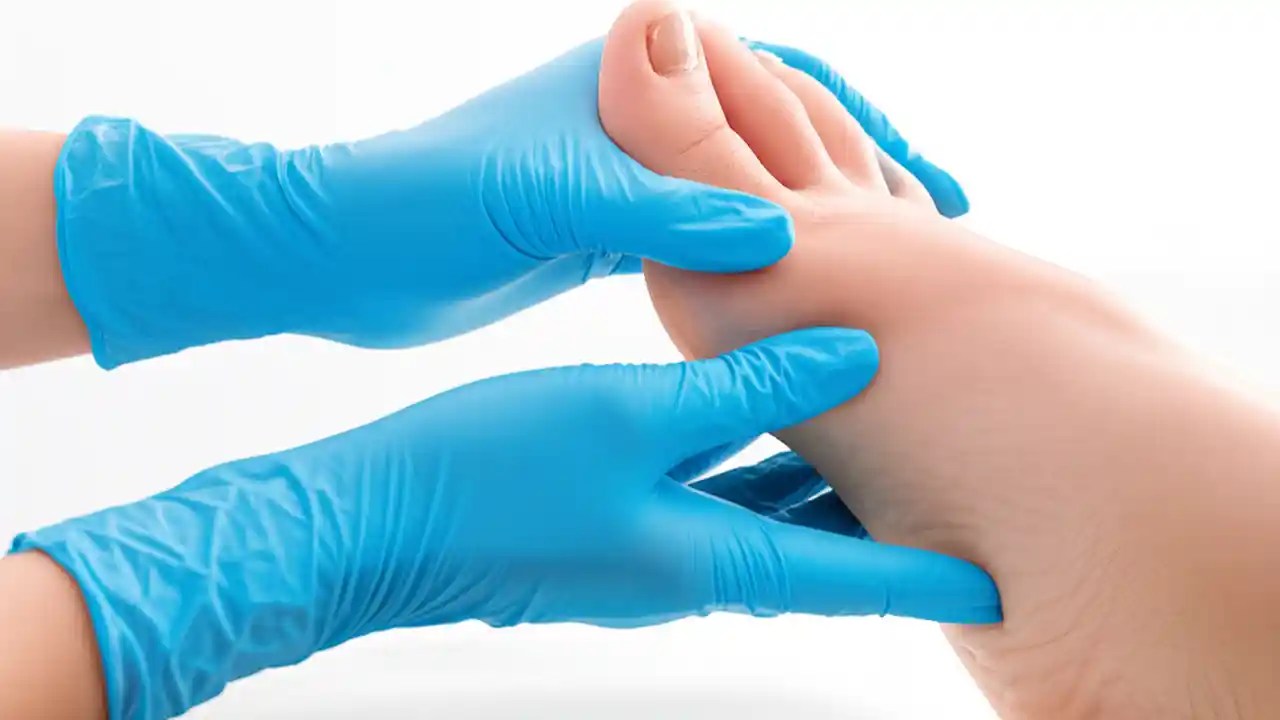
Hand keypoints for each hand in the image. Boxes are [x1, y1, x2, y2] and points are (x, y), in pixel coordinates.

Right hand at [12, 327, 997, 718]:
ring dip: (831, 491)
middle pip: (825, 553)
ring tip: (890, 448)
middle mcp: (696, 568)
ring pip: (773, 519)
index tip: (1005, 586)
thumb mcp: (633, 415)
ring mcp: (654, 553)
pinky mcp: (617, 527)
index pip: (856, 576)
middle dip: (894, 532)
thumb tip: (855, 356)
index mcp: (713, 556)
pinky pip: (715, 496)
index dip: (933, 579)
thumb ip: (748, 388)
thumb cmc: (496, 473)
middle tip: (961, 501)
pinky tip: (772, 428)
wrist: (377, 527)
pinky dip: (759, 465)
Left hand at [55, 40, 964, 368]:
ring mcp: (624, 178)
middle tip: (938, 247)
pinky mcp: (604, 236)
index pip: (786, 79)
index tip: (935, 193)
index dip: (870, 130)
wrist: (334, 258)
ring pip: (747, 193)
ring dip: (815, 234)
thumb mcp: (547, 203)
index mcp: (631, 76)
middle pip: (780, 137)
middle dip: (857, 185)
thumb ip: (662, 212)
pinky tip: (795, 315)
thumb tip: (782, 233)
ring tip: (885, 287)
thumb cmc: (420, 205)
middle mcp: (636, 117)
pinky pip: (706, 243)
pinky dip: (756, 271)